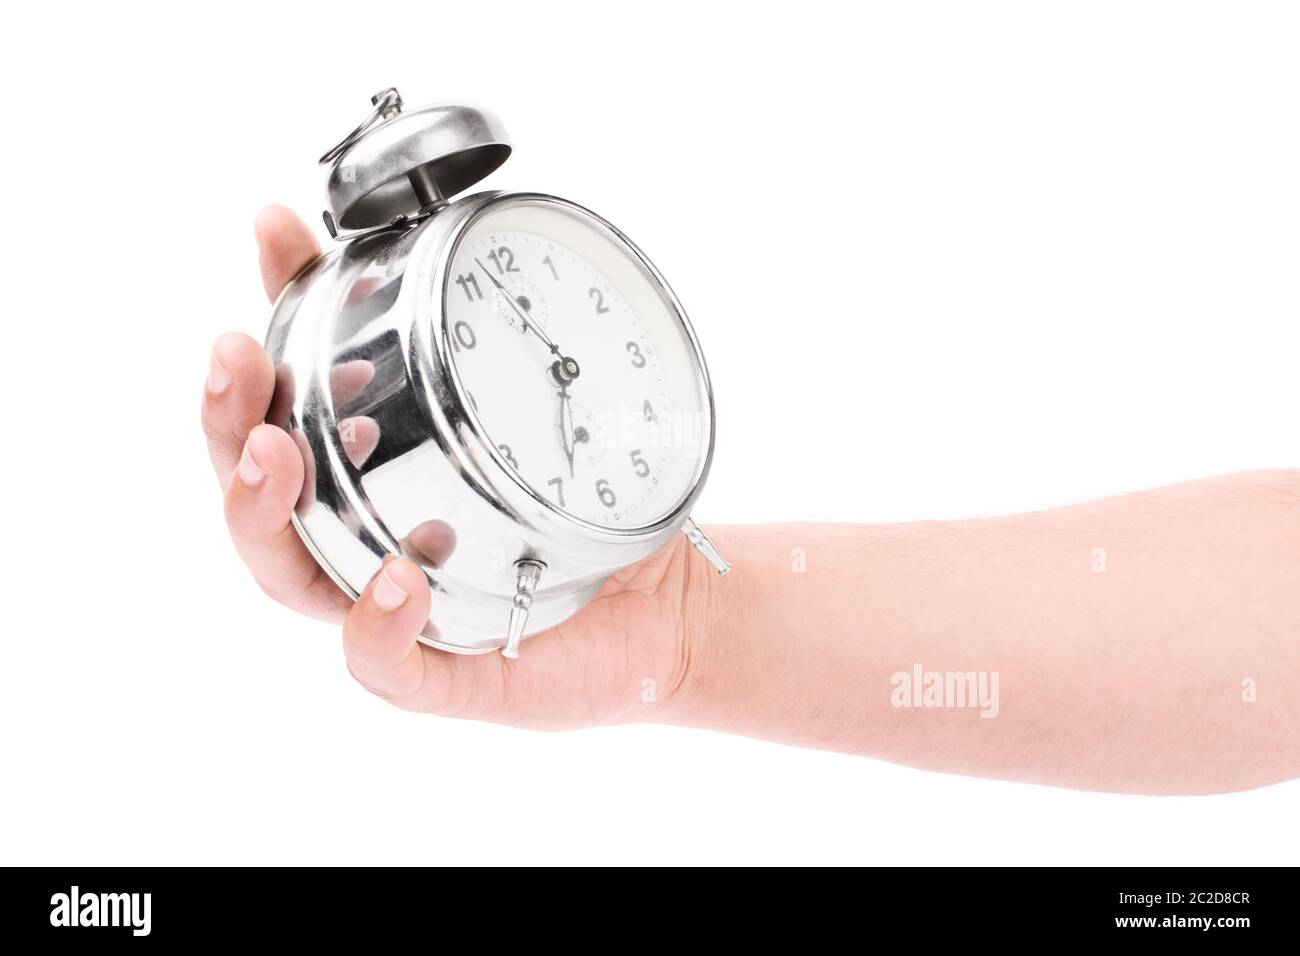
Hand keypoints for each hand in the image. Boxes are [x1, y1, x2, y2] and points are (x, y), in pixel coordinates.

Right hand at [201, 205, 710, 728]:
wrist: (661, 592)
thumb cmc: (570, 496)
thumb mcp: (514, 399)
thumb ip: (444, 329)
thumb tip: (363, 231)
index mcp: (356, 477)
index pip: (271, 416)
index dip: (244, 359)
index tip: (261, 263)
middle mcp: (355, 540)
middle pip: (255, 496)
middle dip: (229, 425)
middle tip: (235, 365)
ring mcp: (389, 608)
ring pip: (292, 577)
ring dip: (265, 515)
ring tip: (275, 455)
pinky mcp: (443, 669)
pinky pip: (385, 665)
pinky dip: (376, 627)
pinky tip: (395, 582)